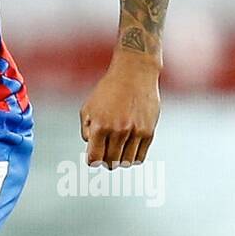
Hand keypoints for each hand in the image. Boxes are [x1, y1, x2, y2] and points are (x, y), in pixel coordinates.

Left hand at [79, 54, 160, 168]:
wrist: (134, 73)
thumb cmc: (110, 89)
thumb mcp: (88, 107)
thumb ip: (86, 130)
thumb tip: (91, 146)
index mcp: (100, 126)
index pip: (94, 158)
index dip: (93, 161)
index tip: (94, 159)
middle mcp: (118, 131)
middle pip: (111, 162)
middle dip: (106, 162)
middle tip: (106, 157)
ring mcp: (135, 132)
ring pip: (126, 162)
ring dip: (120, 161)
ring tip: (118, 153)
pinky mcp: (149, 131)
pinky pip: (140, 156)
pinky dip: (133, 157)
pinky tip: (129, 150)